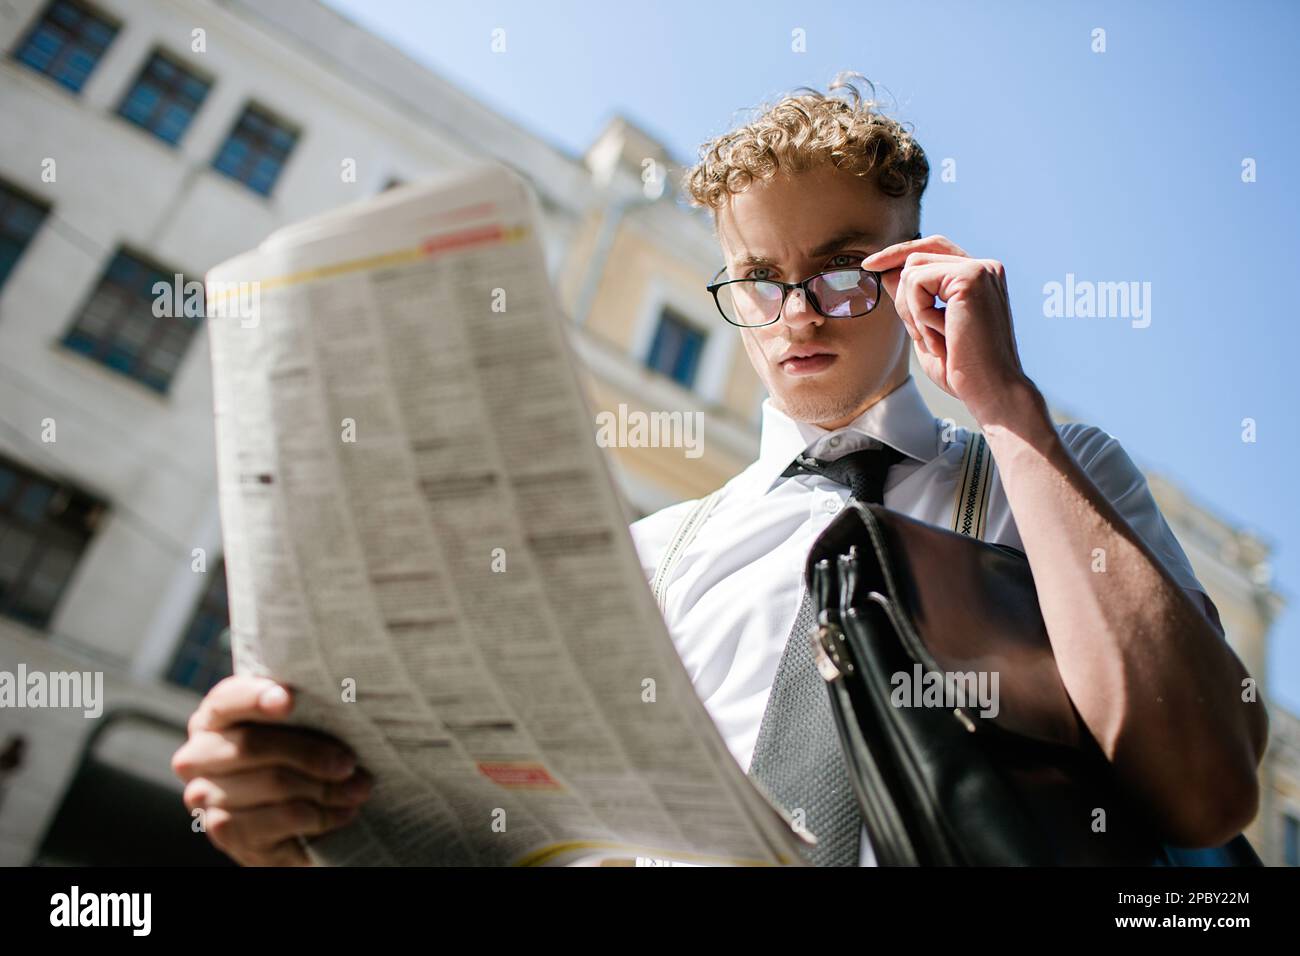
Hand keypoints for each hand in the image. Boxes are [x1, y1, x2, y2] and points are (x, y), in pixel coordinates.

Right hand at [171, 675, 371, 865]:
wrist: (280, 824)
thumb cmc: (290, 759)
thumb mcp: (291, 729)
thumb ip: (297, 711)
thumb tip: (336, 699)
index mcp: (212, 718)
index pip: (226, 700)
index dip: (255, 698)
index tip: (289, 700)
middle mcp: (197, 756)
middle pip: (252, 746)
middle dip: (310, 753)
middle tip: (349, 763)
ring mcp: (206, 797)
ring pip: (274, 784)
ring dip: (326, 788)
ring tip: (357, 789)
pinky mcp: (226, 832)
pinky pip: (282, 818)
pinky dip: (321, 815)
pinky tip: (342, 813)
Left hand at [861, 235, 1035, 422]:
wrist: (991, 391)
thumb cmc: (963, 369)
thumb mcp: (927, 329)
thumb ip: (911, 300)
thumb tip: (887, 272)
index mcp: (979, 278)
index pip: (933, 248)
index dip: (898, 254)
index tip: (869, 265)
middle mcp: (984, 267)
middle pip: (917, 257)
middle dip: (902, 297)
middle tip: (919, 335)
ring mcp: (979, 269)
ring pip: (912, 271)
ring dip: (911, 311)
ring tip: (935, 340)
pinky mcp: (970, 278)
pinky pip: (916, 283)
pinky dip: (918, 315)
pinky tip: (941, 337)